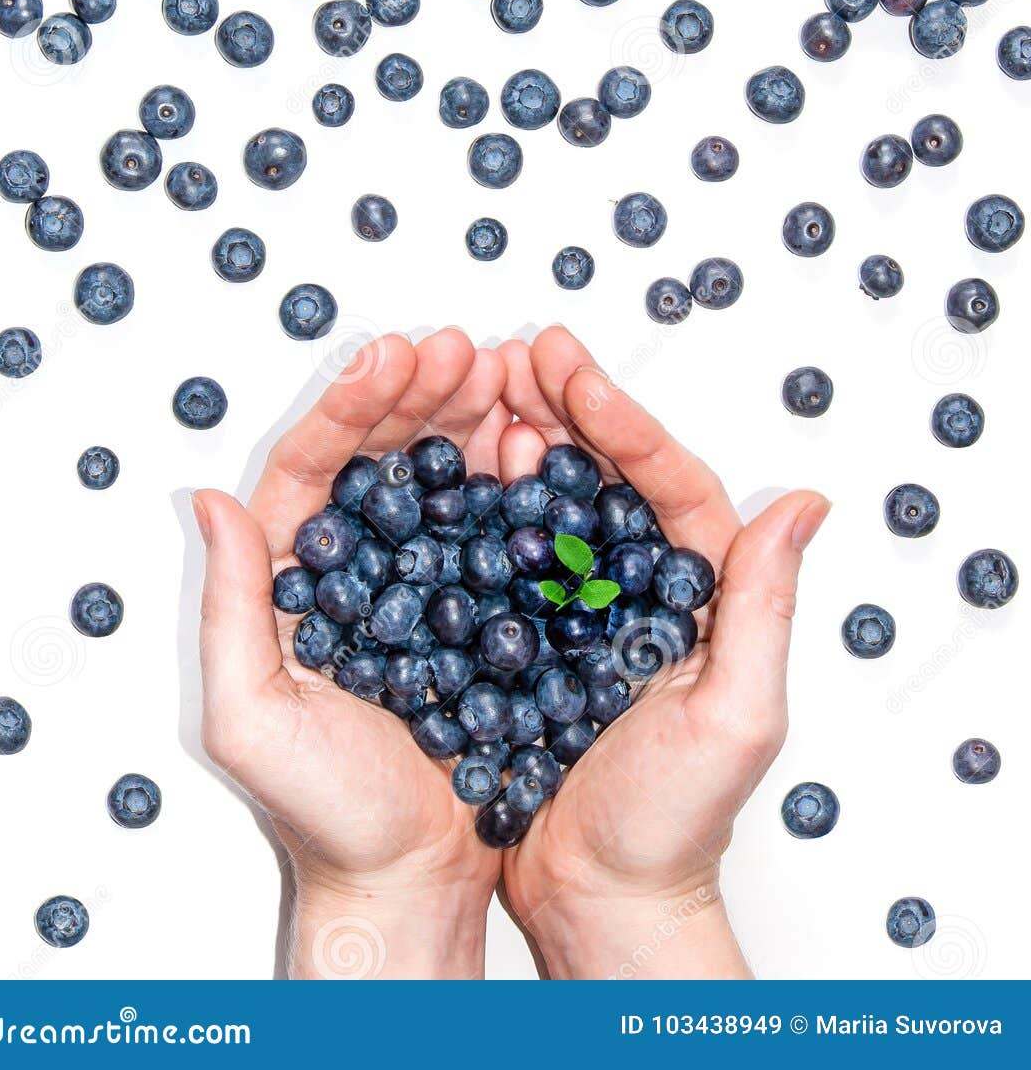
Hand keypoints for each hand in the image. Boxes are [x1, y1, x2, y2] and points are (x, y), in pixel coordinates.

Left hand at [194, 328, 508, 978]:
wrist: (408, 879)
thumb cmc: (325, 813)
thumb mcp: (252, 718)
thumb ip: (231, 607)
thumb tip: (207, 502)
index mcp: (291, 578)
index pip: (312, 466)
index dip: (351, 405)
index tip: (393, 357)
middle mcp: (352, 566)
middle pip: (379, 453)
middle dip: (420, 392)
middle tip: (461, 348)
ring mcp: (417, 580)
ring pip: (438, 473)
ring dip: (467, 416)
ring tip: (503, 372)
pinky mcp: (473, 604)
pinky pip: (489, 523)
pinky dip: (509, 475)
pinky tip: (532, 440)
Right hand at [496, 328, 829, 980]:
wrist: (598, 902)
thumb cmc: (672, 827)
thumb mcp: (734, 720)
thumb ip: (763, 607)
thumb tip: (808, 503)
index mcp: (699, 593)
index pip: (669, 482)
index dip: (624, 421)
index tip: (576, 372)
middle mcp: (638, 587)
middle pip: (603, 474)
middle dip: (561, 406)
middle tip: (517, 351)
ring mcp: (577, 606)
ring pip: (546, 498)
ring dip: (515, 437)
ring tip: (476, 383)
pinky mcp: (522, 633)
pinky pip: (499, 551)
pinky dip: (475, 504)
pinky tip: (447, 467)